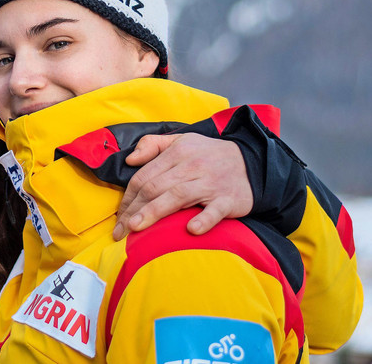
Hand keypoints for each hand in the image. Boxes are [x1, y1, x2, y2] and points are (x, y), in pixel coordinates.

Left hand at [113, 133, 253, 239]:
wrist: (252, 163)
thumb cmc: (209, 155)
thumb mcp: (181, 141)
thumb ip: (152, 145)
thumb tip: (130, 160)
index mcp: (177, 152)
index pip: (144, 176)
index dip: (128, 198)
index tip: (119, 217)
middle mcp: (192, 166)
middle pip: (155, 188)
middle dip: (134, 210)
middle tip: (120, 231)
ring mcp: (210, 183)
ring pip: (177, 196)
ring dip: (154, 212)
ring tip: (136, 228)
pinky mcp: (229, 199)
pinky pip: (214, 210)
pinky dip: (203, 219)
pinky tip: (191, 229)